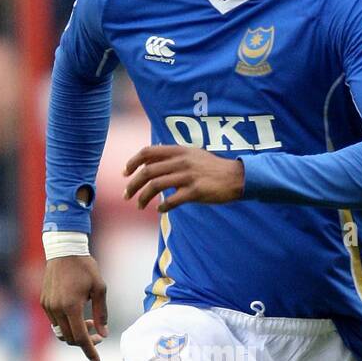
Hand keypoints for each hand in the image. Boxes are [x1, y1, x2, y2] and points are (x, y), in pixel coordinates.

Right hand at [39, 255, 107, 360]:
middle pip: (70, 338)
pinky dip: (67, 325)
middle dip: (85, 342)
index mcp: (71, 306)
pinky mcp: (44, 302)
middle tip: (99, 336)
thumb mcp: (100, 289)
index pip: (80, 337)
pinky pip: (55, 322)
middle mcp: (57, 309)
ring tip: (89, 323)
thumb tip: (103, 334)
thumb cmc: (85, 267)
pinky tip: (78, 315)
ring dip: (76, 333)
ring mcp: (48, 306)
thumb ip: (101, 314)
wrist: (64, 250)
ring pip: (61, 332)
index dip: (90, 351)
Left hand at [123, 145, 244, 212]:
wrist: (236, 177)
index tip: (125, 173)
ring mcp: (188, 176)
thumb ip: (173, 157)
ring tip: (140, 205)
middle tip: (127, 196)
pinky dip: (162, 206)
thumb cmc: (213, 168)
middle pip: (147, 172)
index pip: (147, 152)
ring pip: (155, 186)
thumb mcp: (192, 155)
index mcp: (179, 151)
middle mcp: (181, 161)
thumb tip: (151, 161)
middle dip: (133, 185)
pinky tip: (160, 209)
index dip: (132, 162)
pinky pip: (172, 200)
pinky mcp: (195, 191)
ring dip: (143, 198)